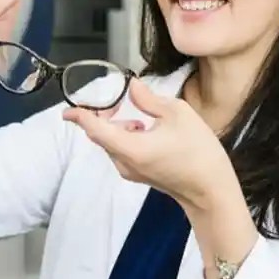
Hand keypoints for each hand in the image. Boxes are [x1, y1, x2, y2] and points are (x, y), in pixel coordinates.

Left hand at [62, 77, 239, 210]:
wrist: (211, 191)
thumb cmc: (199, 151)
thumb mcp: (178, 114)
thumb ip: (149, 99)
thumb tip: (131, 87)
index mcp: (131, 147)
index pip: (95, 130)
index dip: (80, 116)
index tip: (68, 110)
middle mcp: (124, 162)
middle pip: (101, 135)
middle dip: (104, 115)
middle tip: (119, 100)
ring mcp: (130, 172)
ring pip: (111, 143)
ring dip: (117, 126)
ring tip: (140, 118)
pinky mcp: (138, 175)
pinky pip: (121, 152)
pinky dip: (125, 137)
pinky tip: (145, 131)